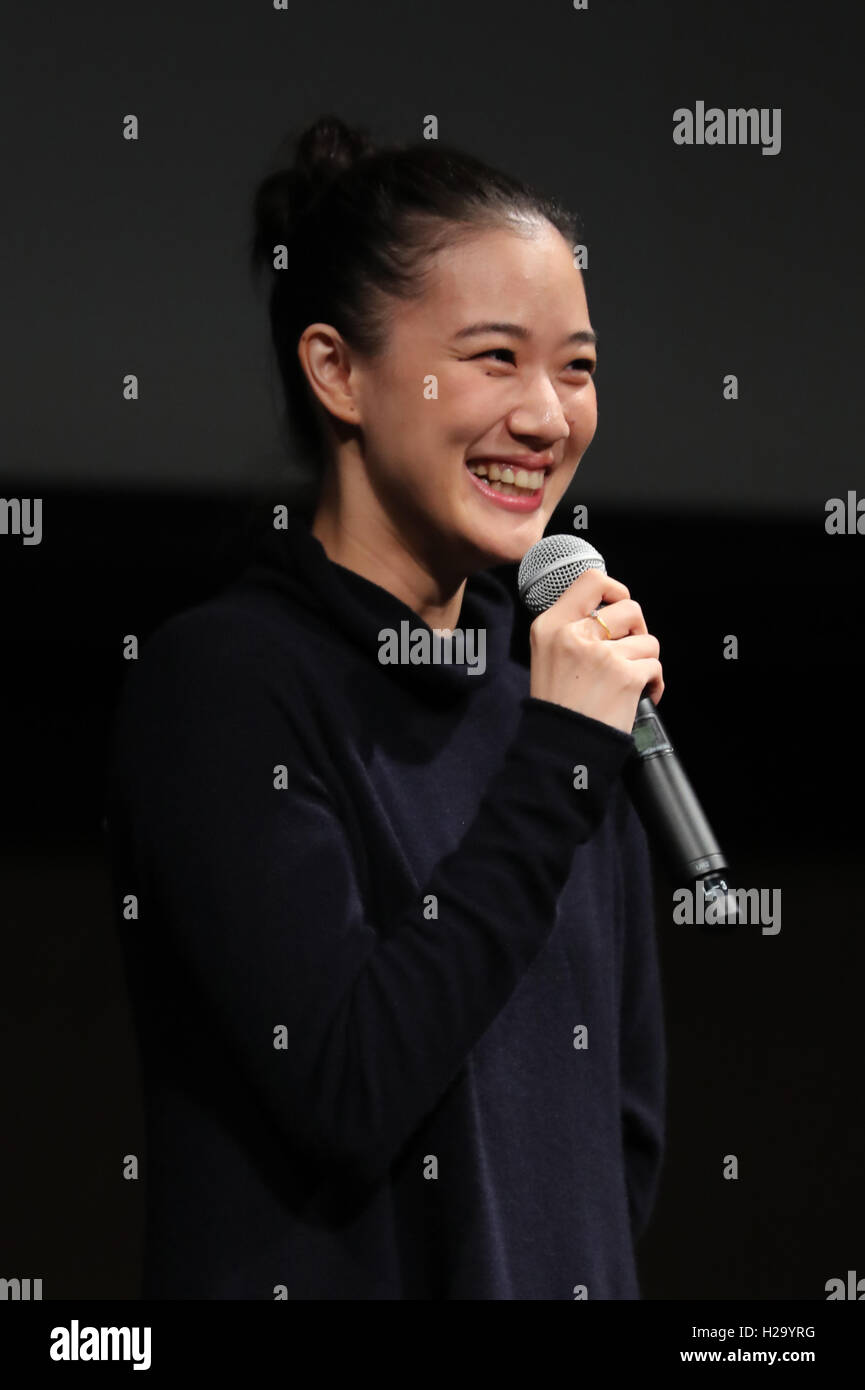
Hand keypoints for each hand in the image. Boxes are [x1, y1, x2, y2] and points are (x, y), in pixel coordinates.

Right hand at [528, 567, 663, 734]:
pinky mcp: (625, 676)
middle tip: (629, 652)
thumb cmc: (558, 705)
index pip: (591, 580)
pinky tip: (640, 696)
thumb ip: (572, 630)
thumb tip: (610, 611)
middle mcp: (574, 635)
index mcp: (551, 626)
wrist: (561, 747)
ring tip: (630, 680)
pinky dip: (654, 684)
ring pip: (648, 641)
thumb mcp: (547, 656)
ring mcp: (601, 655)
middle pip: (630, 608)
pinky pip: (656, 667)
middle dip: (638, 631)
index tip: (619, 607)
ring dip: (645, 662)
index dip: (615, 589)